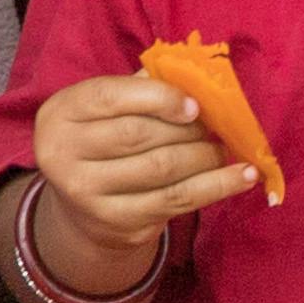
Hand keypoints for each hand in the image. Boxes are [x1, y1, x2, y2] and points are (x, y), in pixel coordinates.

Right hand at [27, 72, 254, 280]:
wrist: (83, 209)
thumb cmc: (102, 141)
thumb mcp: (105, 109)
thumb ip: (142, 88)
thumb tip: (199, 78)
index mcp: (59, 114)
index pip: (110, 97)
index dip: (157, 96)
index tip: (194, 104)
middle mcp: (63, 155)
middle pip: (138, 134)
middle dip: (187, 128)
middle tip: (217, 125)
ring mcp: (88, 195)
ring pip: (161, 169)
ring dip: (205, 156)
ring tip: (227, 147)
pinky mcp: (118, 224)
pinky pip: (176, 201)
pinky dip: (216, 187)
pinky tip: (243, 176)